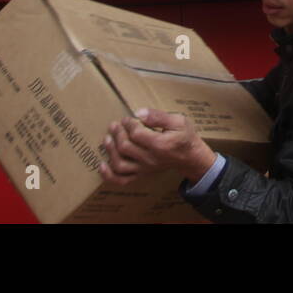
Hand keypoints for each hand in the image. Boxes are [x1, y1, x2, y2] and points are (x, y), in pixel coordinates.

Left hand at [98, 108, 217, 186]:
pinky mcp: (141, 175)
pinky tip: (102, 165)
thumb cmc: (185, 137)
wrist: (190, 157)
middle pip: (125, 148)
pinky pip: (122, 180)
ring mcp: (145, 169)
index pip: (136, 134)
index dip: (128, 124)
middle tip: (115, 124)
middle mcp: (150, 159)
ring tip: (107, 138)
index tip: (127, 118)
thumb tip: (139, 113)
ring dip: (110, 151)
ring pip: (120, 164)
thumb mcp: (179, 121)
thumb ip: (159, 116)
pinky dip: (109, 175)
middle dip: (117, 134)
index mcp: (160, 145)